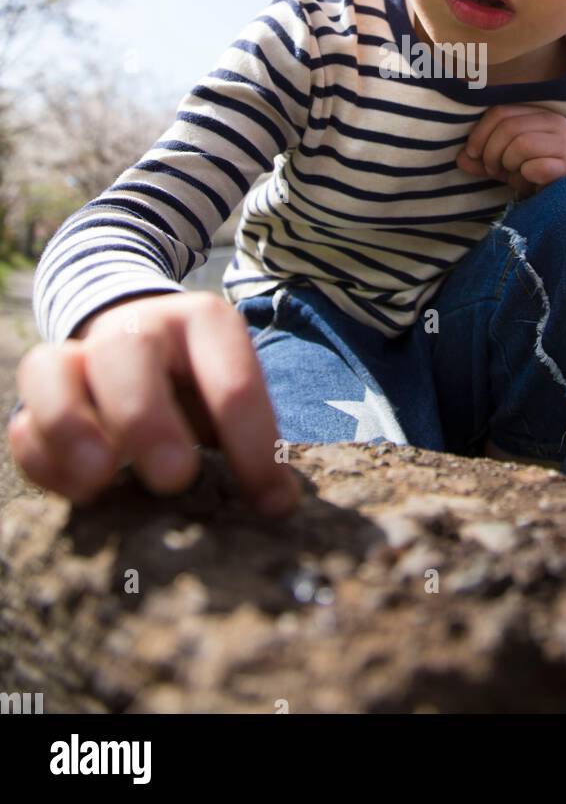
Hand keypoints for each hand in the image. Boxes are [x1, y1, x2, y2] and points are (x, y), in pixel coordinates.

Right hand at [7, 291, 300, 517]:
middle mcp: (139, 326)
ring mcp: (81, 351)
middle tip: (173, 479)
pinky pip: (25, 417)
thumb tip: (277, 506)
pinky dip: (43, 457)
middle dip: (148, 419)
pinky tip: (78, 493)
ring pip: (53, 370)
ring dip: (72, 428)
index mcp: (205, 322)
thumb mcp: (234, 392)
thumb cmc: (201, 383)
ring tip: (100, 480)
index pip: (234, 381)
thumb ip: (254, 442)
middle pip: (130, 353)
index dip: (255, 445)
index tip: (271, 504)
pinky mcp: (43, 388)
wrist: (142, 334)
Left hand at [456, 103, 565, 200]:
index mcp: (537, 114)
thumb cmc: (542, 177)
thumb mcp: (509, 166)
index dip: (479, 134)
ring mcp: (565, 142)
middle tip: (494, 170)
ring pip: (521, 145)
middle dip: (492, 153)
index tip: (472, 155)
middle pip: (507, 128)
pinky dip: (526, 178)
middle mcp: (554, 122)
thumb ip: (484, 160)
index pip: (499, 112)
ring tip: (515, 176)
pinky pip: (535, 167)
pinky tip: (533, 184)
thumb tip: (461, 159)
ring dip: (510, 166)